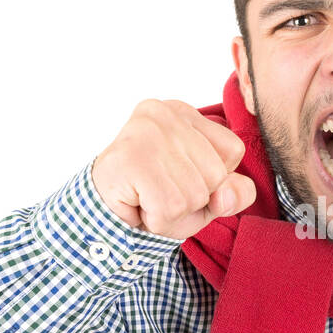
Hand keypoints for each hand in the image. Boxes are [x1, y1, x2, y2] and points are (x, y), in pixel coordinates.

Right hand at [92, 98, 256, 238]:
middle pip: (216, 173)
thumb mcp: (205, 198)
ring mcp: (145, 132)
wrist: (99, 215)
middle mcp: (164, 113)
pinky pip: (170, 206)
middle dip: (192, 199)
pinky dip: (157, 219)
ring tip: (147, 199)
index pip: (233, 150)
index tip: (178, 179)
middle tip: (159, 193)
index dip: (213, 179)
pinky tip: (138, 205)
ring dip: (172, 212)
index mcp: (184, 113)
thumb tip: (228, 194)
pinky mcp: (130, 158)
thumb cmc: (152, 199)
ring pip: (194, 193)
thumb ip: (232, 193)